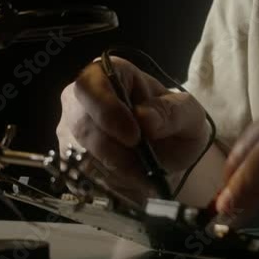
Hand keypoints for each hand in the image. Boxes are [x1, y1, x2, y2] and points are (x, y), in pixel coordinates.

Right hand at [56, 57, 208, 196]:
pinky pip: (77, 176)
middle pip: (80, 123)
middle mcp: (83, 98)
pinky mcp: (69, 158)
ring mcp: (72, 128)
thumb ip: (173, 112)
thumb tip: (146, 117)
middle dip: (112, 151)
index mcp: (111, 74)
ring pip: (78, 154)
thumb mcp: (189, 115)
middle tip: (142, 167)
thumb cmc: (176, 125)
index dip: (107, 110)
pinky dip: (105, 184)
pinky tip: (128, 181)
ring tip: (142, 174)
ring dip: (112, 171)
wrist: (168, 156)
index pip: (91, 85)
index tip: (134, 137)